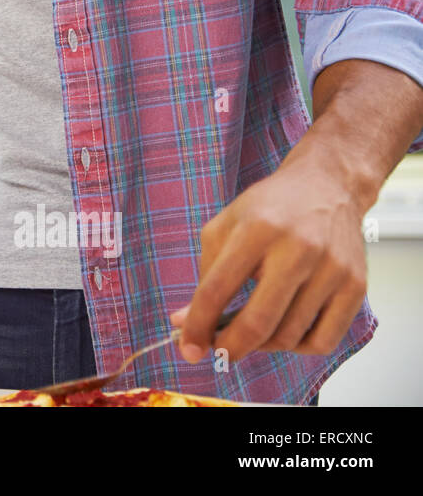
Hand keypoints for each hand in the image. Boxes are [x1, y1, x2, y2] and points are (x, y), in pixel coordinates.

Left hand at [172, 157, 368, 364]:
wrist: (328, 186)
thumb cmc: (270, 209)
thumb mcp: (226, 227)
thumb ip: (205, 275)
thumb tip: (184, 323)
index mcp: (256, 229)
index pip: (217, 288)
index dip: (197, 324)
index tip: (186, 347)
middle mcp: (297, 249)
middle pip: (258, 321)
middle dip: (229, 348)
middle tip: (218, 352)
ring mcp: (331, 269)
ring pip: (289, 336)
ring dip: (261, 345)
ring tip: (250, 331)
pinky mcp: (355, 286)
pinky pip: (323, 341)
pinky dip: (297, 347)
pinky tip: (284, 331)